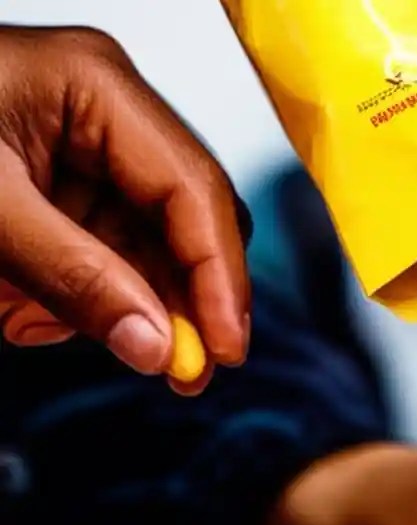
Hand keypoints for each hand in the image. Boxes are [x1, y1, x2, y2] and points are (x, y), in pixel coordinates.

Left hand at [0, 26, 250, 392]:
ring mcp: (83, 148)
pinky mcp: (57, 184)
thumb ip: (75, 278)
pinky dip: (72, 295)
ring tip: (29, 320)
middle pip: (183, 220)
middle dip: (175, 296)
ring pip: (143, 246)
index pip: (194, 190)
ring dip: (111, 301)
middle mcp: (107, 112)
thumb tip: (157, 347)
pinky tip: (21, 309)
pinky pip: (99, 252)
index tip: (222, 352)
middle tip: (176, 373)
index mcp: (98, 86)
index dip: (219, 278)